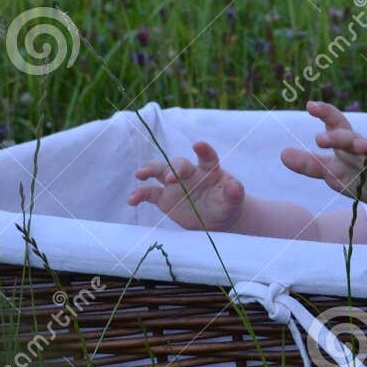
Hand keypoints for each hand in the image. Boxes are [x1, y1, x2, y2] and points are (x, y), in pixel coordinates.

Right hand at [128, 140, 245, 230]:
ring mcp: (175, 184)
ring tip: (140, 175)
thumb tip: (234, 186)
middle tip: (170, 178)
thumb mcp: (233, 202)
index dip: (203, 150)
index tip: (198, 145)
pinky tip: (132, 200)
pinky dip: (139, 194)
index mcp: (209, 170)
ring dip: (149, 170)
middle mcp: (190, 173)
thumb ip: (235, 193)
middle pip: (179, 164)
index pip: (207, 157)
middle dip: (174, 169)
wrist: (215, 220)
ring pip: (159, 171)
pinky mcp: (164, 198)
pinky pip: (149, 193)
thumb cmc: (226, 206)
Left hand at [280, 101, 366, 214]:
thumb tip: (283, 154)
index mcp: (347, 147)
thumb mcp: (332, 172)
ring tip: (361, 147)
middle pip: (353, 138)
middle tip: (319, 139)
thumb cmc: (358, 177)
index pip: (336, 125)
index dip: (325, 114)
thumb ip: (309, 164)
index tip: (309, 105)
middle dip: (339, 136)